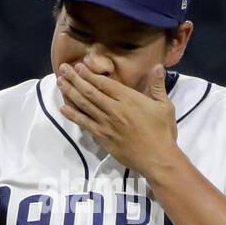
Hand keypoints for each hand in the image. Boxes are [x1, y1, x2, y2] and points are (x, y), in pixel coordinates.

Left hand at [57, 62, 177, 177]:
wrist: (157, 158)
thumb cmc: (163, 132)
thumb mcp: (165, 106)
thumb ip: (157, 86)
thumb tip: (157, 66)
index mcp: (129, 99)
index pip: (104, 83)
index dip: (89, 74)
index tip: (78, 66)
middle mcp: (114, 109)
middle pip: (90, 91)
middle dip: (75, 79)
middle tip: (63, 69)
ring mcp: (106, 124)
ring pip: (84, 105)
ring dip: (71, 93)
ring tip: (60, 83)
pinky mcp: (102, 138)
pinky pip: (84, 123)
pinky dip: (73, 115)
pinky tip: (63, 108)